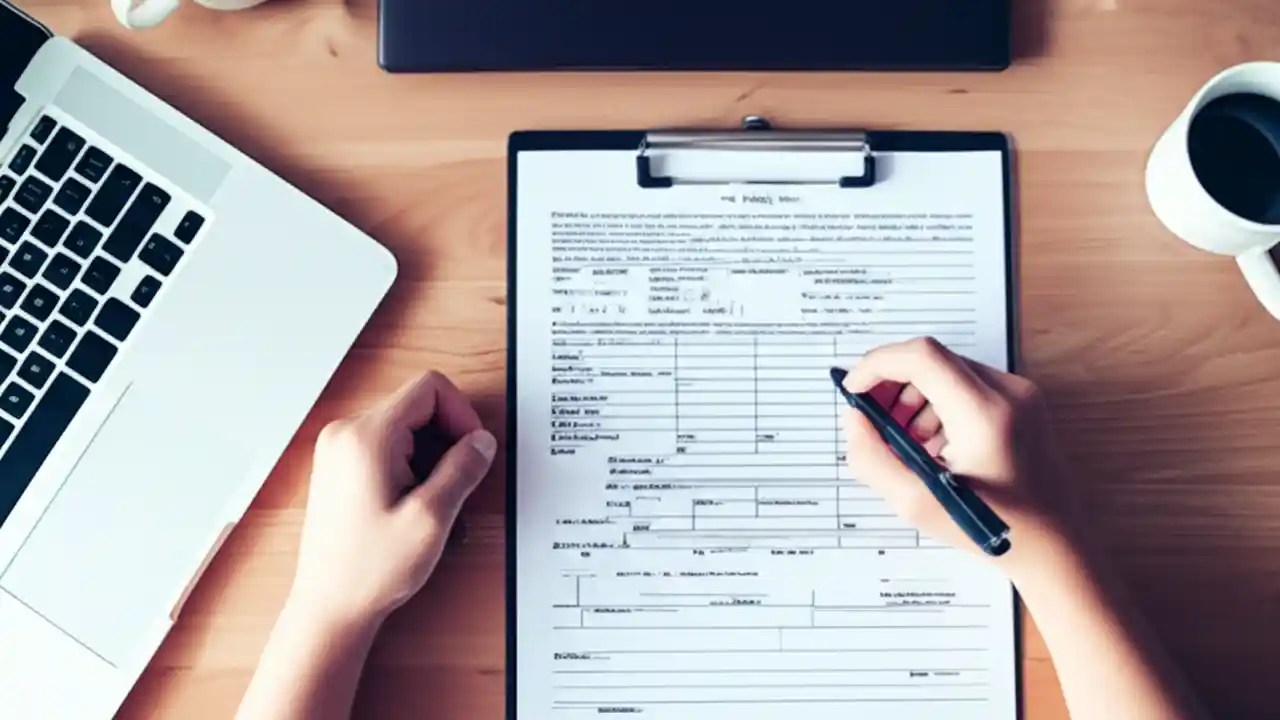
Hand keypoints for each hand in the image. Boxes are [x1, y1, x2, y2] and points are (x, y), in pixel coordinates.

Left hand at [287, 371, 497, 628]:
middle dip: (447, 437)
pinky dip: (409, 463)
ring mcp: (338, 449)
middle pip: (416, 404)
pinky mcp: (339, 466)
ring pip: (404, 425)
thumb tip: (482, 441)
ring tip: (430, 498)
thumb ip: (462, 470)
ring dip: (429, 453)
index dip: (462, 414)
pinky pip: (386, 444)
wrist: (329, 606)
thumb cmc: (370, 569)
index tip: (472, 450)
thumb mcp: (432, 518)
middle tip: (454, 482)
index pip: (428, 388)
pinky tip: (411, 501)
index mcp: (366, 437)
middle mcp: (345, 433)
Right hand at [839, 337, 1081, 570]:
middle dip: (892, 383)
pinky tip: (935, 444)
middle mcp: (1008, 394)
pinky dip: (939, 403)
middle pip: (932, 359)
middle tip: (873, 419)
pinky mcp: (1024, 402)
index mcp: (985, 415)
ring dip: (915, 396)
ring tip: (907, 441)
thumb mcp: (918, 504)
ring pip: (948, 370)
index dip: (878, 365)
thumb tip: (855, 420)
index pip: (922, 357)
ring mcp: (1021, 395)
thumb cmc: (994, 530)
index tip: (855, 390)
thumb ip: (872, 459)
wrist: (1056, 546)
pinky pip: (967, 385)